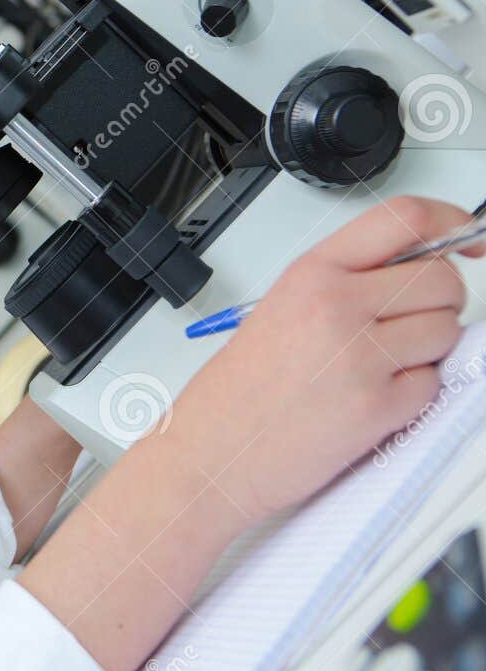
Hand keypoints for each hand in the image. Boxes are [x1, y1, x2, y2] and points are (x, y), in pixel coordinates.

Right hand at [167, 195, 482, 522]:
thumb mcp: (283, 307)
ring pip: (447, 331)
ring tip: (377, 366)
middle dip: (440, 302)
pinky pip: (434, 383)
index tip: (467, 240)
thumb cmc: (240, 389)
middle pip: (443, 278)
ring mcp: (359, 357)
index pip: (406, 218)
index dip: (452, 223)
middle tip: (407, 322)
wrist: (212, 452)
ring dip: (427, 350)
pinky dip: (413, 393)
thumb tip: (424, 263)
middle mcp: (335, 306)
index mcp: (311, 274)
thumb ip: (349, 278)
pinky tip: (369, 398)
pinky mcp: (377, 407)